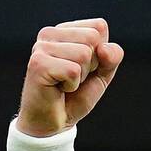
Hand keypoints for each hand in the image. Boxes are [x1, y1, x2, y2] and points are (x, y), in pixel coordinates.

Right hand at [16, 17, 124, 136]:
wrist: (53, 123)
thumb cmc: (74, 96)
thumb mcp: (102, 73)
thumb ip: (112, 56)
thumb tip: (103, 48)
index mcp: (64, 30)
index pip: (99, 27)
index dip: (100, 54)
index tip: (83, 69)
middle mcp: (49, 33)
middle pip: (92, 38)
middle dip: (91, 65)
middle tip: (73, 79)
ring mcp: (41, 47)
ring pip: (84, 54)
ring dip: (81, 77)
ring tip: (64, 84)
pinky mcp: (38, 64)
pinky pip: (73, 71)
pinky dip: (72, 85)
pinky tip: (58, 89)